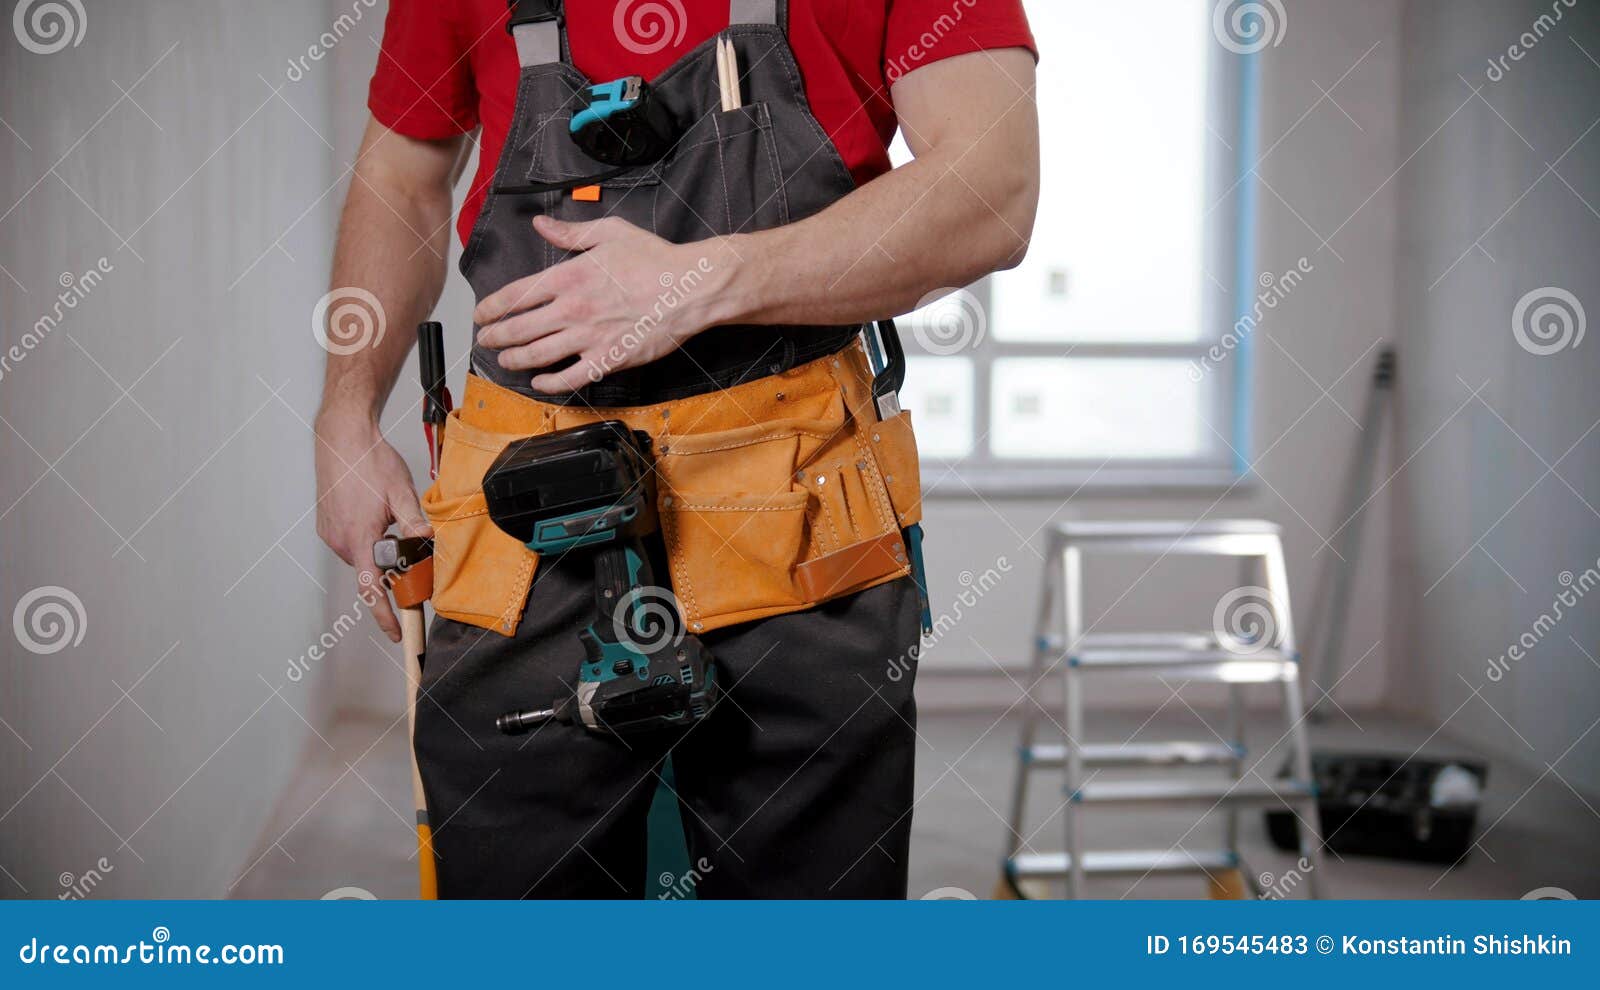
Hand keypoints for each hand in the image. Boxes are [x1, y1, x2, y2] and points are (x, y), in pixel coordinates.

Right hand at [314, 407, 431, 641]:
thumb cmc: (369, 461)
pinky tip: (374, 512)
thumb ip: (415, 524)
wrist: (341, 437)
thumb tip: (429, 544)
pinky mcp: (327, 526)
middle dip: (393, 565)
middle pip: (372, 571)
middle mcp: (340, 541)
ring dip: (379, 547)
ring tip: (387, 515)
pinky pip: (351, 542)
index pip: (372, 591)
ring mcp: (330, 534)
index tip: (396, 633)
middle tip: (408, 539)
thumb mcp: (401, 493)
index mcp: (359, 539)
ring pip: (363, 556)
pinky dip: (366, 537)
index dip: (386, 616)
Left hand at [474, 216, 734, 391]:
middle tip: (485, 340)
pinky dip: (549, 383)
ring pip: (537, 355)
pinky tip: (539, 382)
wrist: (689, 289)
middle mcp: (571, 308)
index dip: (491, 308)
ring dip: (514, 360)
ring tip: (504, 361)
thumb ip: (570, 232)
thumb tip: (541, 224)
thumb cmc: (655, 259)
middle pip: (518, 328)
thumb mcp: (610, 232)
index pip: (515, 295)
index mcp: (568, 276)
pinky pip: (570, 378)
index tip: (482, 314)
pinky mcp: (608, 360)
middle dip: (494, 336)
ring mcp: (588, 337)